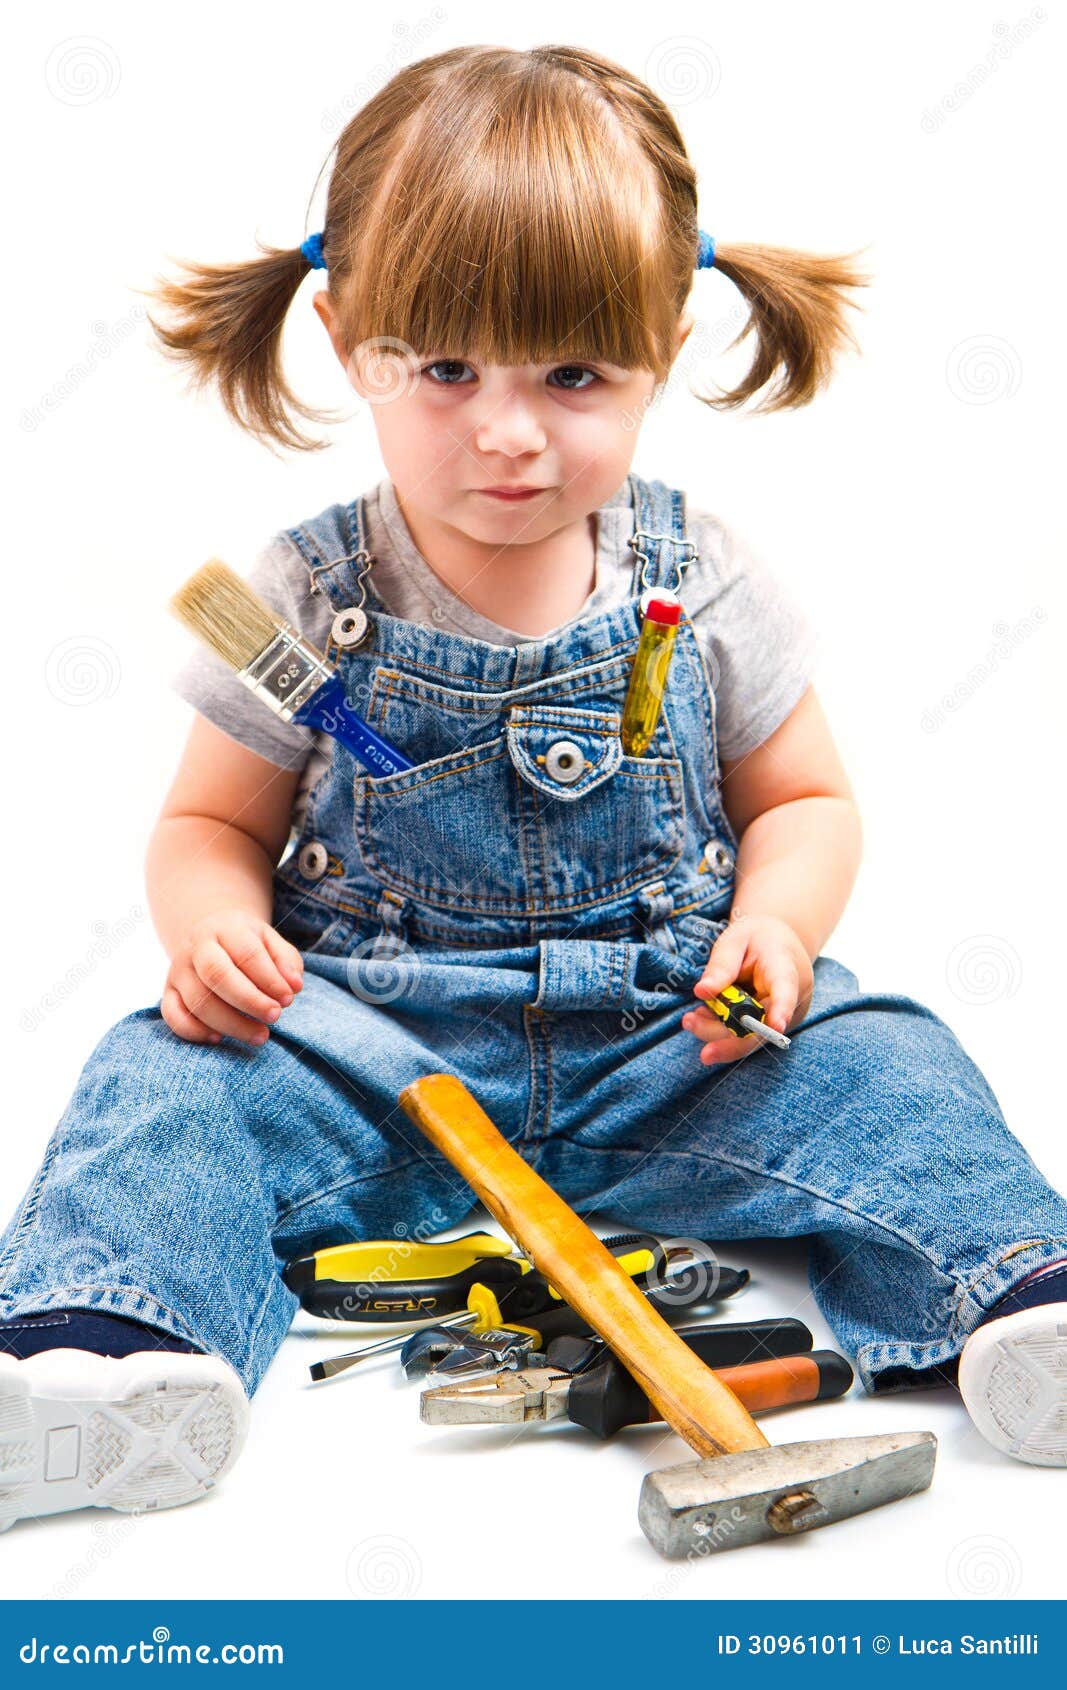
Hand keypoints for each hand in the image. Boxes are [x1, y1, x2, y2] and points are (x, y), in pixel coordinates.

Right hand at [161, 910, 304, 1047]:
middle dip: (249, 1001)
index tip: (288, 998)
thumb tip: (293, 986)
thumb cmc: (246, 944)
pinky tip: (219, 1038)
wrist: (208, 937)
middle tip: (274, 1017)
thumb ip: (286, 961)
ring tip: (260, 1035)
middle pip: (217, 975)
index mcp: (225, 928)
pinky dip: (194, 1031)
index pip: (247, 953)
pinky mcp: (167, 991)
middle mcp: (196, 947)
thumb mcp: (269, 942)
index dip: (270, 979)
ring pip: (197, 1001)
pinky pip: (172, 1015)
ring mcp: (178, 970)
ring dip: (230, 1024)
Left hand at [680, 913, 812, 1064]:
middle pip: (762, 1026)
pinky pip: (748, 1036)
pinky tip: (706, 1018)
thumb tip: (702, 992)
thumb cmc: (757, 938)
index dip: (782, 1009)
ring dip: (718, 1032)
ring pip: (752, 1038)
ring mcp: (785, 1017)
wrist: (779, 943)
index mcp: (785, 968)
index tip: (777, 1026)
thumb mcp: (735, 939)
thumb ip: (721, 965)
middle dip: (725, 1035)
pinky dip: (724, 1031)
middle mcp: (793, 998)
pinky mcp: (773, 1027)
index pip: (786, 989)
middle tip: (688, 1022)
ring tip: (692, 1019)